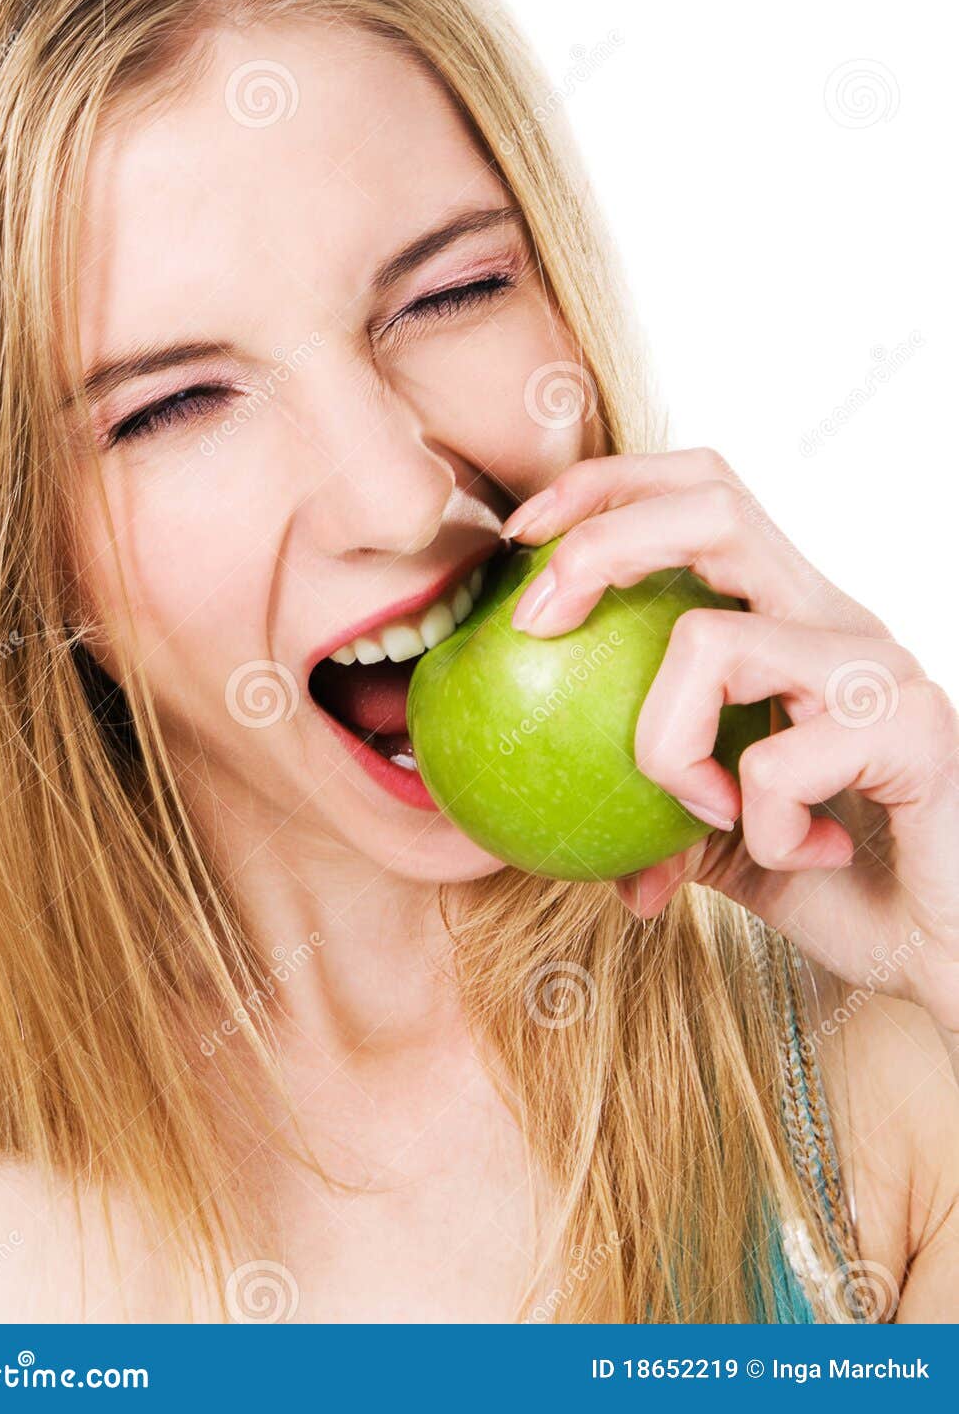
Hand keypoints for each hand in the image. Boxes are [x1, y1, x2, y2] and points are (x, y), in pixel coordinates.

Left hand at [500, 447, 958, 1034]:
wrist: (954, 951)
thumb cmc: (849, 884)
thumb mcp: (718, 839)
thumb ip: (646, 807)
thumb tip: (536, 829)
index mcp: (789, 619)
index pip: (702, 493)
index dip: (606, 489)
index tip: (522, 537)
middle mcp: (835, 620)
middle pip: (713, 501)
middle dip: (602, 542)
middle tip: (535, 621)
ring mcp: (876, 666)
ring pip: (708, 638)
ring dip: (663, 742)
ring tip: (702, 811)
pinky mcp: (911, 726)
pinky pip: (774, 761)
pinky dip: (758, 826)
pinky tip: (803, 853)